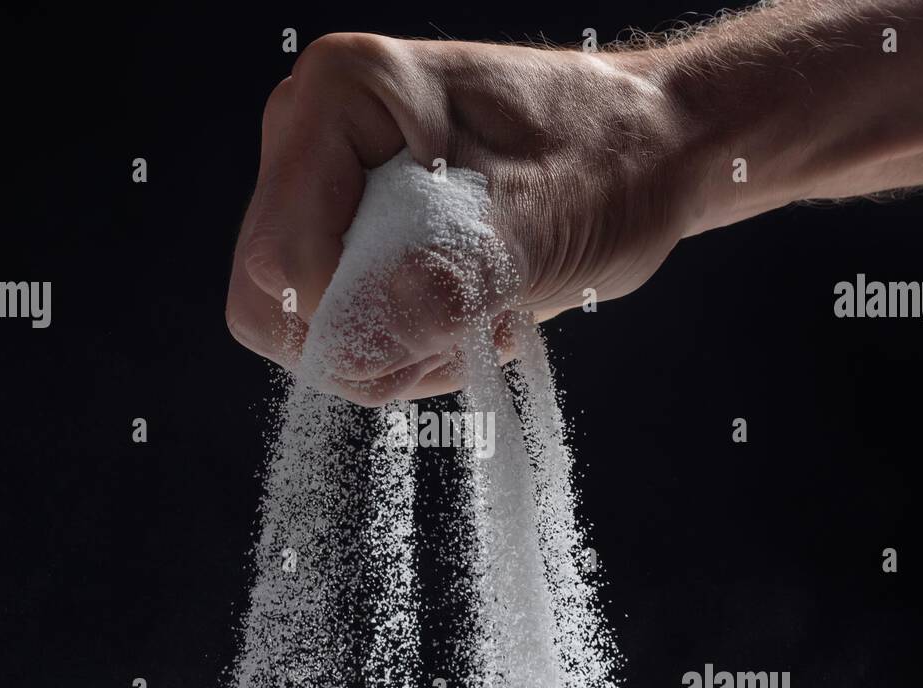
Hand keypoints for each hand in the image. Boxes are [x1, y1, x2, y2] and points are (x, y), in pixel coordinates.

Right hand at [226, 34, 689, 404]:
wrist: (647, 157)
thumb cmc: (606, 162)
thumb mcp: (535, 225)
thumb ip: (441, 283)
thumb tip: (349, 348)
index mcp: (340, 99)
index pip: (278, 259)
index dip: (355, 319)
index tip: (454, 316)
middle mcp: (312, 141)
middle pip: (275, 304)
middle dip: (377, 342)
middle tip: (477, 321)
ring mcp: (326, 195)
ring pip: (309, 333)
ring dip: (402, 352)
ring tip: (487, 311)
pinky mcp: (349, 241)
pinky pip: (342, 336)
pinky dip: (409, 350)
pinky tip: (474, 315)